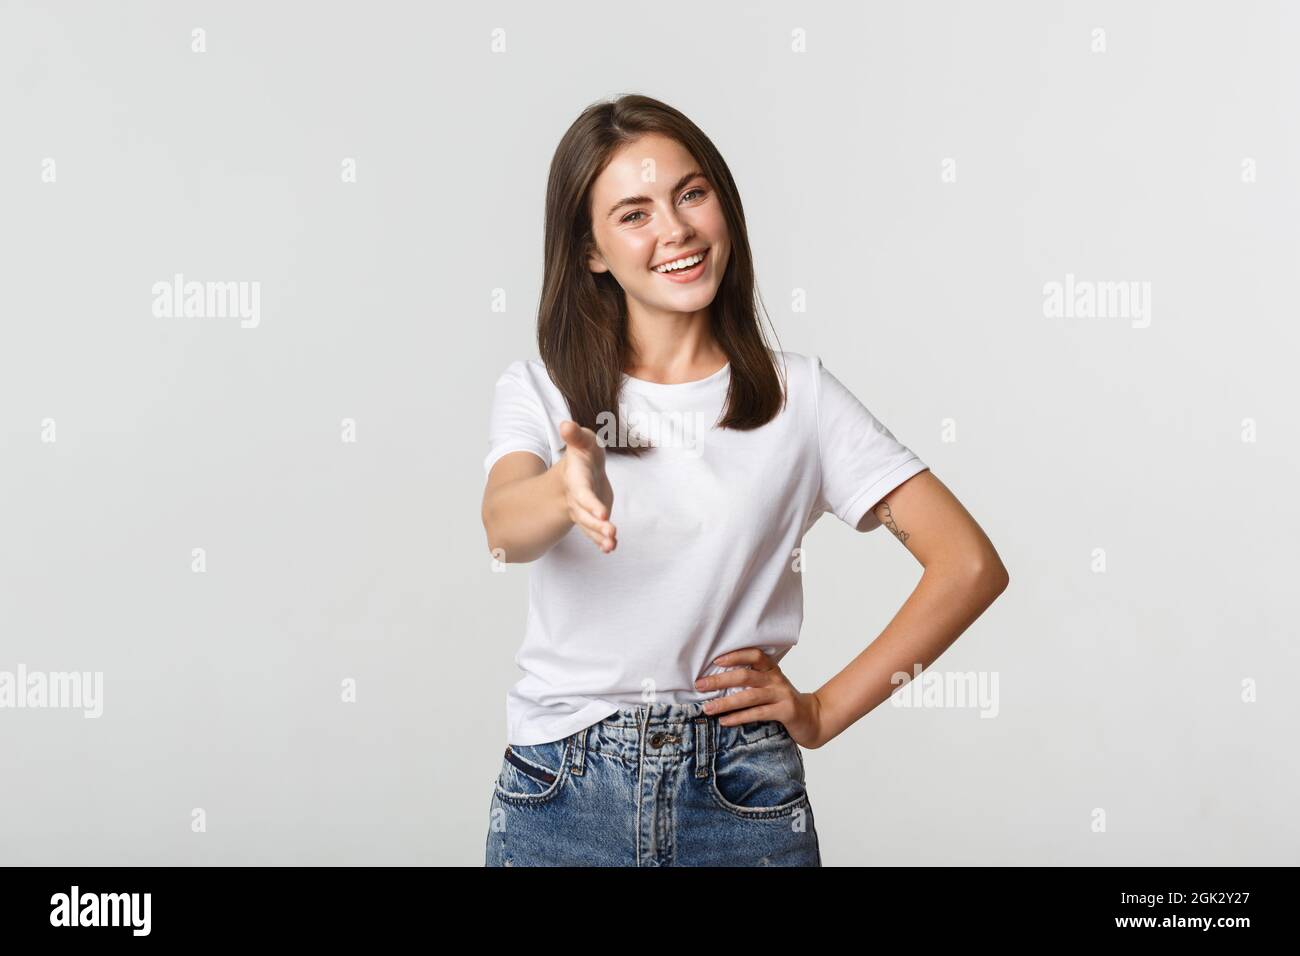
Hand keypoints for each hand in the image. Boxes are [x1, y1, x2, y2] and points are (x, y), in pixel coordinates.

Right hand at [558, 420, 616, 553]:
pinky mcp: (591, 516)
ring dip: (600, 536)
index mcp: (577, 479)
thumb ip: (574, 435)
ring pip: (589, 526)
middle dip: (597, 525)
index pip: (583, 493)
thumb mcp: (581, 440)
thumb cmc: (583, 451)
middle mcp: (577, 497)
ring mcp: (583, 509)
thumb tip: (565, 425)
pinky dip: (601, 540)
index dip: (591, 504)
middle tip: (611, 533)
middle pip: (585, 514)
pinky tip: (611, 548)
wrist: (581, 467)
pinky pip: (594, 531)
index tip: (603, 514)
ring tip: (611, 545)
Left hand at [694, 648, 825, 748]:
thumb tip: (715, 682)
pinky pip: (758, 713)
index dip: (735, 655)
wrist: (813, 719)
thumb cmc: (783, 701)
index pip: (754, 654)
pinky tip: (725, 721)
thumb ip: (751, 681)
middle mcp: (776, 679)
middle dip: (720, 680)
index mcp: (771, 669)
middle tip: (700, 685)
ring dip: (725, 702)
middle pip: (746, 675)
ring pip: (749, 696)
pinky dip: (739, 717)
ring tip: (708, 708)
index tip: (715, 660)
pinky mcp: (785, 711)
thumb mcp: (770, 686)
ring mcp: (781, 695)